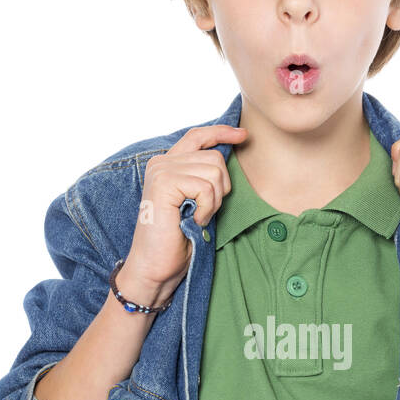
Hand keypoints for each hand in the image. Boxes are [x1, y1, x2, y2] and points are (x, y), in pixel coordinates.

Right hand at [122, 124, 246, 294]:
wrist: (156, 267)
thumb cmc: (178, 241)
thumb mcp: (198, 203)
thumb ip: (205, 177)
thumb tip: (231, 154)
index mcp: (168, 165)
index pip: (198, 136)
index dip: (222, 132)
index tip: (243, 136)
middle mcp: (161, 162)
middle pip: (215, 157)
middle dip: (221, 188)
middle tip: (204, 212)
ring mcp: (161, 170)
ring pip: (214, 171)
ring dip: (214, 202)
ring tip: (196, 218)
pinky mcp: (164, 182)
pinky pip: (205, 186)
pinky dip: (207, 209)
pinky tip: (193, 221)